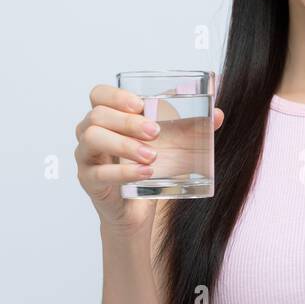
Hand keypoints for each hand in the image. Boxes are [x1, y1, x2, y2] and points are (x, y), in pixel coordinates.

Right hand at [74, 84, 224, 233]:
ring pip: (92, 138)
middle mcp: (91, 133)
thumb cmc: (149, 168)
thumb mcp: (172, 145)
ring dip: (124, 144)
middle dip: (128, 121)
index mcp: (107, 118)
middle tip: (156, 132)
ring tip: (152, 156)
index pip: (98, 94)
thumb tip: (217, 114)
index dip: (116, 95)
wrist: (138, 209)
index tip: (141, 104)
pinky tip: (146, 173)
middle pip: (97, 115)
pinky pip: (98, 172)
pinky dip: (123, 171)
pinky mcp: (89, 181)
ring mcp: (87, 157)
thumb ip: (191, 127)